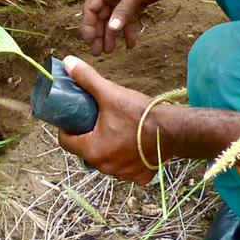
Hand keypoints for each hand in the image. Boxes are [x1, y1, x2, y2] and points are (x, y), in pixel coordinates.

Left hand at [55, 56, 159, 182]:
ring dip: (107, 148)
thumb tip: (68, 62)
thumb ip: (87, 79)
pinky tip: (133, 144)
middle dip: (88, 136)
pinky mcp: (139, 177)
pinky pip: (126, 168)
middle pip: (86, 151)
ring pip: (106, 160)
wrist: (173, 130)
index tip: (76, 118)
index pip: (66, 142)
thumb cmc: (139, 114)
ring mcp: (123, 174)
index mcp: (92, 150)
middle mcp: (104, 167)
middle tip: (97, 120)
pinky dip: (127, 158)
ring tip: (116, 130)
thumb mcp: (110, 94)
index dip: (68, 128)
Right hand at [80, 0, 176, 53]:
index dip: (88, 25)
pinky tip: (131, 44)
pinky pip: (128, 19)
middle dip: (99, 34)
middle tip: (98, 52)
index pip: (91, 8)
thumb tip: (112, 29)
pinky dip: (128, 30)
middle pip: (101, 16)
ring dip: (112, 34)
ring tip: (111, 51)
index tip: (90, 41)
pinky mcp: (136, 2)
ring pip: (114, 19)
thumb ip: (124, 10)